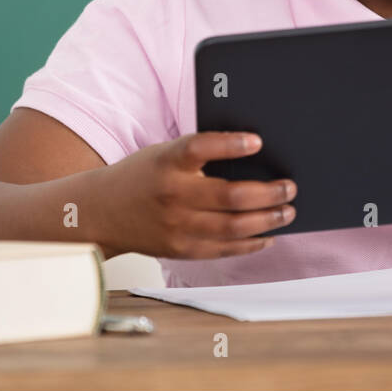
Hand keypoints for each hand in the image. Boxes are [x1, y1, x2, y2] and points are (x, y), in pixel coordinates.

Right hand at [105, 131, 295, 258]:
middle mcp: (172, 195)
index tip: (257, 141)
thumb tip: (252, 154)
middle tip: (290, 187)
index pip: (199, 148)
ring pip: (233, 227)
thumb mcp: (164, 154)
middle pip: (229, 196)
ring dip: (267, 220)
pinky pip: (223, 249)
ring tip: (287, 211)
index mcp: (166, 162)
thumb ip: (199, 154)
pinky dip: (250, 243)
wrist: (101, 212)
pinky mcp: (180, 249)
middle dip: (268, 193)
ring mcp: (176, 226)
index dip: (229, 144)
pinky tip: (267, 235)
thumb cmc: (142, 176)